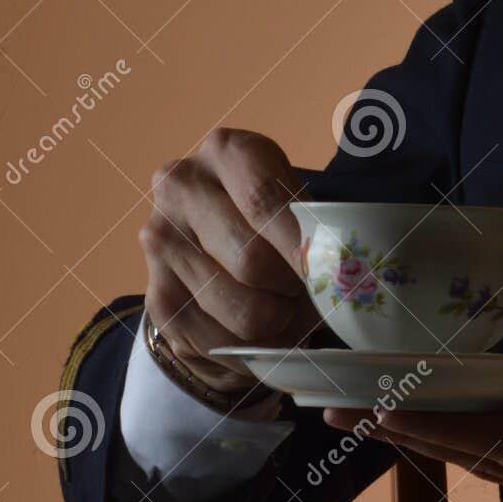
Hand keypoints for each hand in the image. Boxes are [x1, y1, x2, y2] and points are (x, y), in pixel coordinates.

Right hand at [138, 127, 319, 397]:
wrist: (211, 235)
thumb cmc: (270, 213)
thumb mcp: (295, 198)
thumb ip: (317, 227)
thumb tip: (345, 278)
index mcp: (226, 151)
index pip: (266, 200)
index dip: (303, 245)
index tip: (335, 277)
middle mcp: (182, 187)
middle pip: (252, 260)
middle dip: (296, 291)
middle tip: (318, 297)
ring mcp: (162, 241)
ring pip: (241, 310)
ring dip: (282, 326)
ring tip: (296, 314)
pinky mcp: (157, 295)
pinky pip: (220, 342)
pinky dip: (256, 350)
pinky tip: (270, 336)